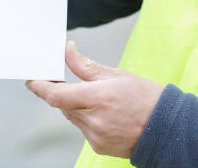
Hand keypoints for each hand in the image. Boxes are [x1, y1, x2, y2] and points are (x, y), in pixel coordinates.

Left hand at [26, 41, 163, 158]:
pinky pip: (83, 129)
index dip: (40, 87)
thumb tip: (68, 51)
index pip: (57, 95)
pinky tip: (106, 114)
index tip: (33, 80)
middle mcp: (94, 119)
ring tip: (100, 100)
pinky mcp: (97, 146)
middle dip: (64, 94)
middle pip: (63, 106)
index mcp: (99, 97)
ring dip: (77, 106)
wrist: (164, 128)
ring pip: (72, 117)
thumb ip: (87, 66)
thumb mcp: (117, 75)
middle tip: (70, 83)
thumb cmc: (145, 98)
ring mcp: (95, 135)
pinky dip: (88, 119)